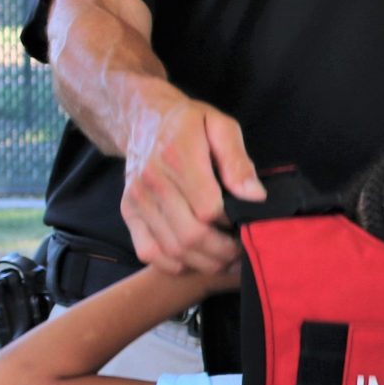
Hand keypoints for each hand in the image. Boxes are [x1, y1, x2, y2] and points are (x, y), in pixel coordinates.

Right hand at [122, 93, 265, 274]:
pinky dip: (175, 264)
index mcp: (178, 156)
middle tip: (241, 250)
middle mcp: (152, 181)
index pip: (208, 209)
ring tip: (224, 258)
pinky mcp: (128, 213)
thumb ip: (238, 162)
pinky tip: (195, 256)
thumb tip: (255, 196)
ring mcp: (137, 200)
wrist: (144, 120)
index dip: (232, 223)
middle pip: (190, 235)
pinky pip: (149, 253)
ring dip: (204, 262)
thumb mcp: (221, 127)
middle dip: (222, 251)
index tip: (245, 223)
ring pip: (172, 250)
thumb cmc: (189, 123)